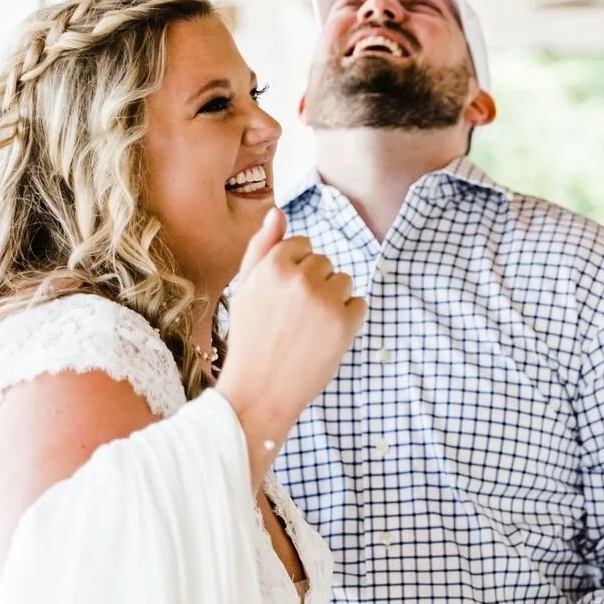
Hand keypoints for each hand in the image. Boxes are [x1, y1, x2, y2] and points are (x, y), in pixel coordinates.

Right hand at [218, 207, 365, 480]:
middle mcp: (301, 276)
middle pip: (325, 262)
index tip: (282, 297)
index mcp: (273, 264)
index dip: (293, 271)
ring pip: (344, 280)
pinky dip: (347, 319)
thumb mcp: (245, 288)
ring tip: (307, 328)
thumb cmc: (250, 338)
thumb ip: (262, 246)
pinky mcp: (346, 323)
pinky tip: (324, 337)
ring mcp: (326, 300)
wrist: (260, 391)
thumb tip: (278, 212)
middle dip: (313, 284)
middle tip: (292, 318)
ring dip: (332, 299)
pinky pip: (359, 304)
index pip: (302, 245)